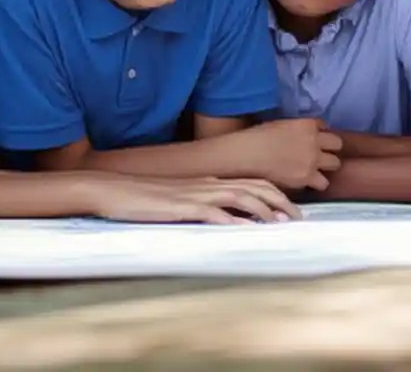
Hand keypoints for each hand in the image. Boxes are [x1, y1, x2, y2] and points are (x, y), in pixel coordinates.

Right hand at [89, 176, 300, 223]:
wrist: (112, 189)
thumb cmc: (143, 198)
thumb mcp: (179, 200)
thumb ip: (202, 205)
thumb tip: (226, 218)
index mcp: (208, 182)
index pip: (251, 182)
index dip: (276, 194)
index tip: (292, 210)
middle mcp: (206, 184)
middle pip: (254, 186)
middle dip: (280, 201)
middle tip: (298, 218)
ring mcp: (194, 194)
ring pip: (239, 196)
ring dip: (263, 209)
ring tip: (280, 223)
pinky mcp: (179, 207)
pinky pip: (210, 211)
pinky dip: (230, 219)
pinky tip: (243, 228)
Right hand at [228, 119, 342, 189]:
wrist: (248, 154)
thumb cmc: (257, 136)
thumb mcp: (282, 124)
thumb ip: (297, 129)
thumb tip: (302, 134)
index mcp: (307, 124)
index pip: (324, 126)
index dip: (320, 134)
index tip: (314, 139)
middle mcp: (315, 141)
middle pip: (337, 144)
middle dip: (330, 149)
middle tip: (319, 155)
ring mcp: (313, 160)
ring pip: (335, 164)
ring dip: (326, 166)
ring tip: (315, 170)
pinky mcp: (307, 178)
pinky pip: (322, 182)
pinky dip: (316, 182)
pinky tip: (306, 181)